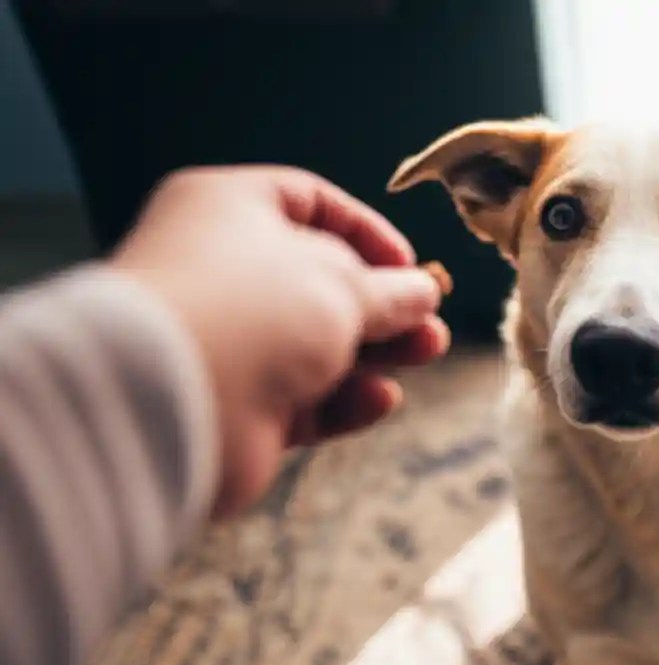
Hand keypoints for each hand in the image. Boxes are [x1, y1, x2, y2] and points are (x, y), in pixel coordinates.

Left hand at [112, 165, 448, 517]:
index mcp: (229, 211)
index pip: (309, 203)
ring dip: (377, 350)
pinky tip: (379, 399)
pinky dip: (344, 398)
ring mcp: (230, 342)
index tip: (408, 263)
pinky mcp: (238, 405)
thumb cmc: (252, 313)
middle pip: (321, 281)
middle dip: (384, 302)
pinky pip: (304, 396)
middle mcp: (223, 272)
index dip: (366, 230)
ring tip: (425, 352)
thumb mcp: (340, 284)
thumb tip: (423, 292)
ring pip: (319, 342)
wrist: (167, 405)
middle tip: (429, 321)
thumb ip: (391, 289)